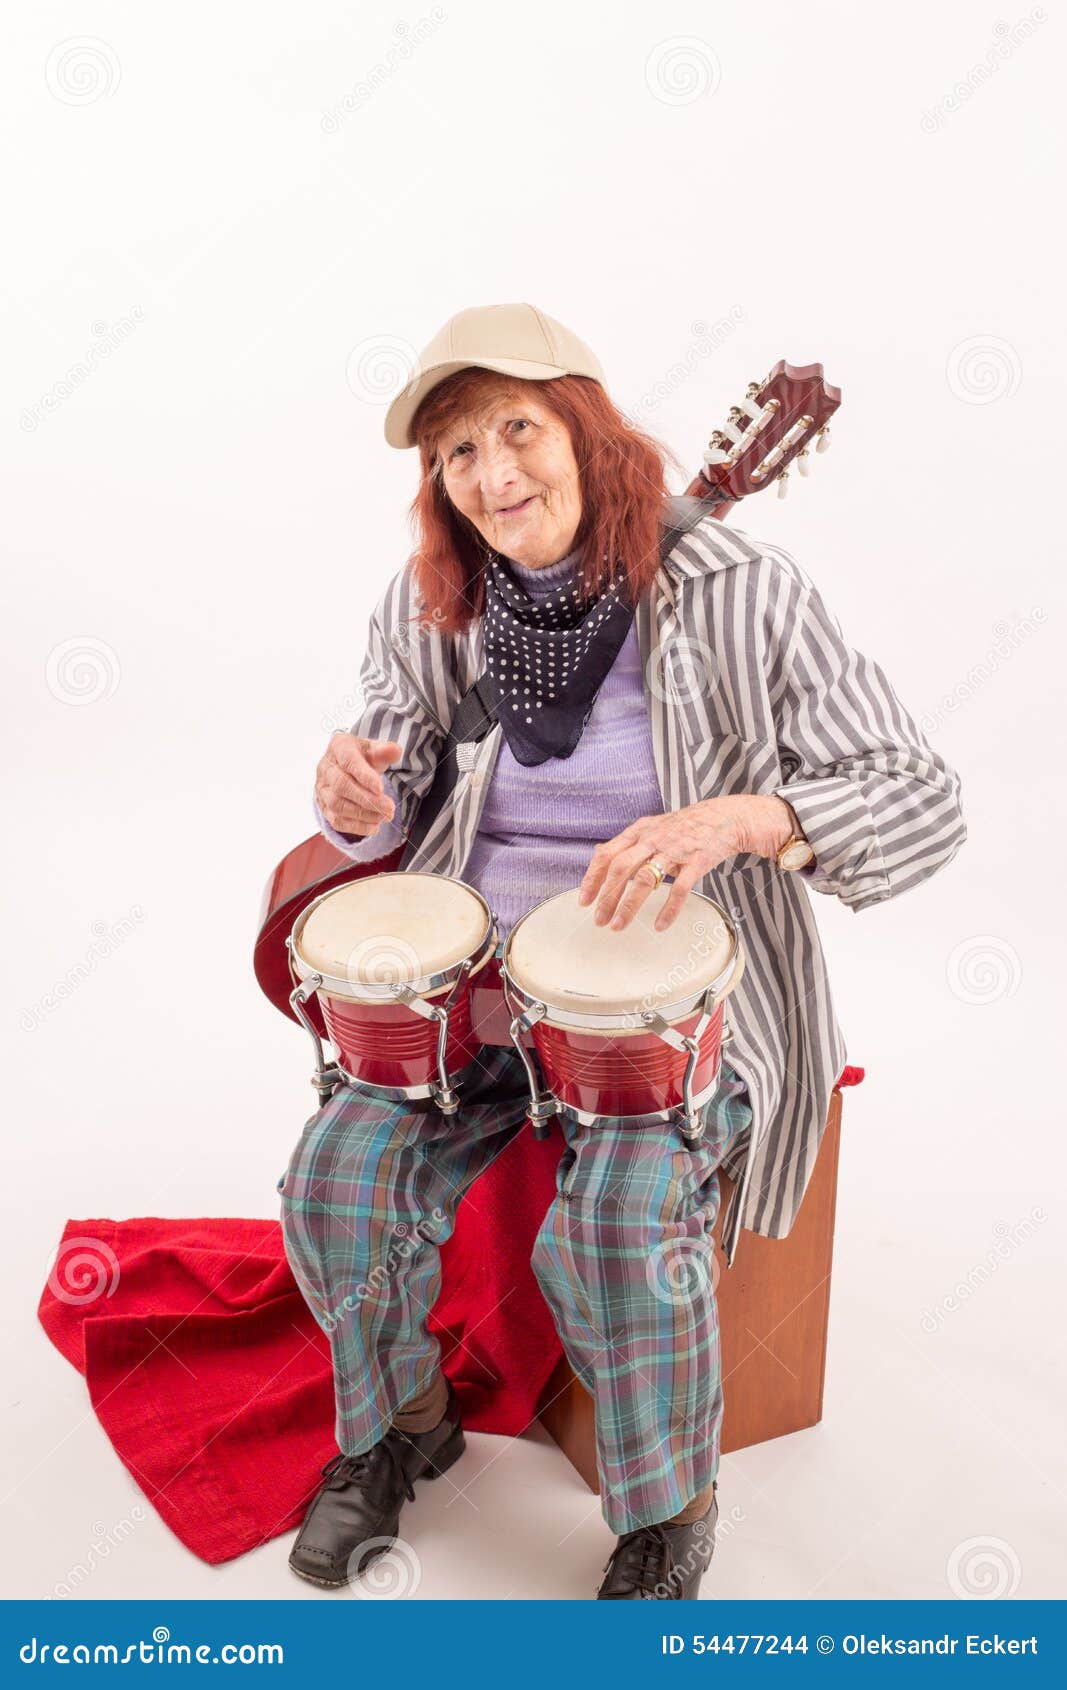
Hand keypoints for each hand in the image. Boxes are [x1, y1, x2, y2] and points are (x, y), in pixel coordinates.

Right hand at [315, 732, 401, 836]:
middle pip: (342, 785)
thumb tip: (395, 750)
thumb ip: (384, 750)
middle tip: (390, 808)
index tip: (380, 788)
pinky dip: (356, 827)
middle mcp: (325, 768)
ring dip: (364, 814)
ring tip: (385, 816)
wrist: (345, 768)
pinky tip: (374, 827)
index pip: (348, 761)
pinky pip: (336, 820)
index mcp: (338, 747)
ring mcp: (322, 789)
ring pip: (338, 805)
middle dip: (367, 800)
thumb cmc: (362, 757)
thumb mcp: (374, 749)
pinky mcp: (324, 807)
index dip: (364, 775)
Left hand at [576, 795, 795, 931]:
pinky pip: (680, 888)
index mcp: (639, 831)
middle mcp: (653, 839)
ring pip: (645, 879)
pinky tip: (660, 925)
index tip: (584, 900)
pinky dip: (669, 909)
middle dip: (606, 896)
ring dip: (628, 905)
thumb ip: (626, 843)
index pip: (607, 854)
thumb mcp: (652, 827)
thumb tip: (599, 855)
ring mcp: (674, 850)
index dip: (592, 878)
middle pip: (621, 868)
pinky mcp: (696, 861)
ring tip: (618, 925)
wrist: (725, 817)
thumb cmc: (685, 826)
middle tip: (599, 920)